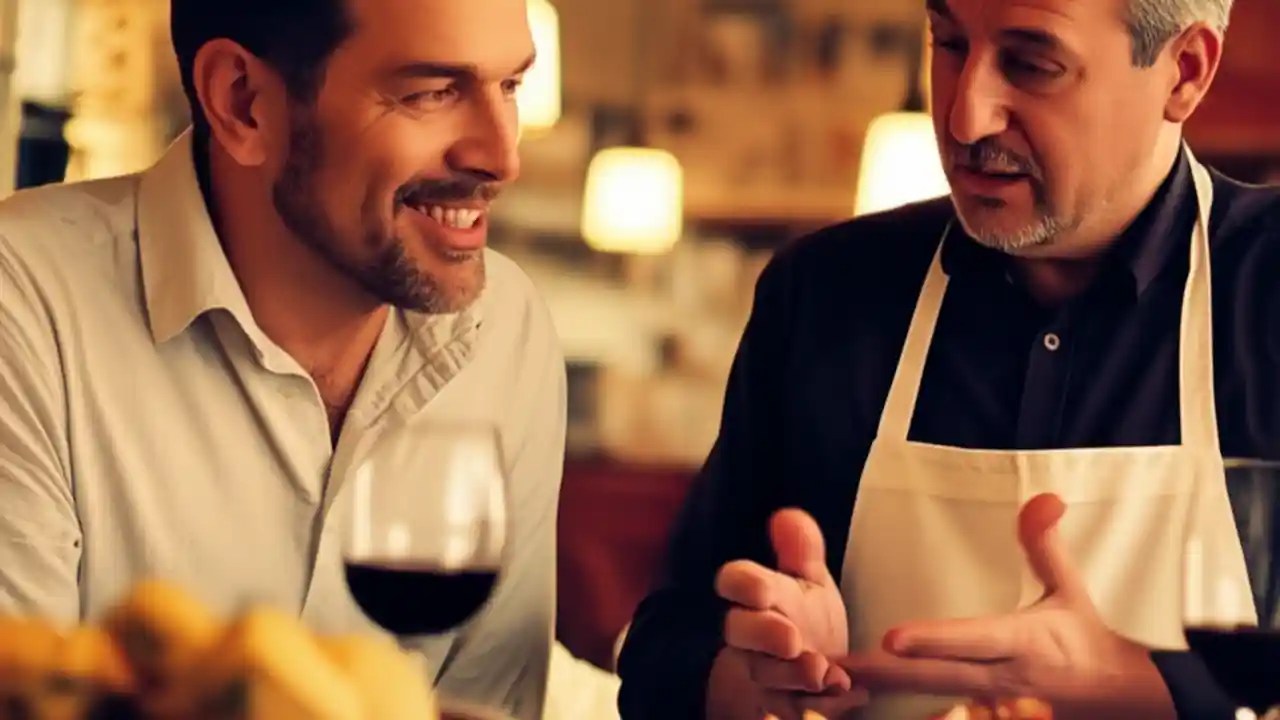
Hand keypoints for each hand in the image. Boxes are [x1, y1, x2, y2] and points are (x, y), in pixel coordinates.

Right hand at [708, 509, 863, 719]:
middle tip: (793, 640)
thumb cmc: (807, 623)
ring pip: (764, 676)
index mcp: (758, 598)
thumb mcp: (808, 586)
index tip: (762, 588)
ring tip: (826, 675)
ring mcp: (762, 676)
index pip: (734, 581)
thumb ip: (801, 552)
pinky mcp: (775, 709)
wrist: (809, 679)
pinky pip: (782, 712)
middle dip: (763, 635)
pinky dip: (811, 710)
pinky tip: (845, 698)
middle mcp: (751, 638)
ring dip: (793, 676)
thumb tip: (788, 514)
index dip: (743, 584)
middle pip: (740, 631)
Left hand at [836, 494, 1176, 719]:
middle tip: (838, 664)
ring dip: (887, 688)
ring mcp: (995, 704)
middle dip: (885, 672)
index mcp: (1024, 641)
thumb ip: (1046, 547)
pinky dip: (908, 704)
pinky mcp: (988, 716)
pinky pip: (943, 711)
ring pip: (932, 697)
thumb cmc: (1085, 641)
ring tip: (838, 678)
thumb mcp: (1071, 592)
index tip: (892, 637)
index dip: (934, 640)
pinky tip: (867, 694)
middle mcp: (1004, 676)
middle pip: (936, 676)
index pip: (974, 639)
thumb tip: (1044, 498)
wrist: (1122, 700)